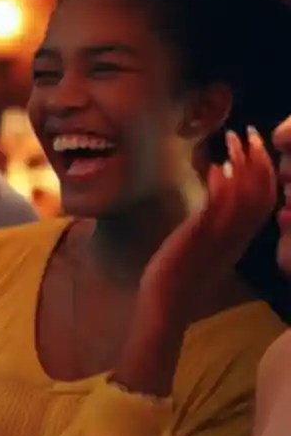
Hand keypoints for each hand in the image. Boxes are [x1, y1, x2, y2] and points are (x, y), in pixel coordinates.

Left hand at [141, 128, 275, 321]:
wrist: (167, 303)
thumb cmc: (181, 274)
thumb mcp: (207, 243)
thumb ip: (216, 218)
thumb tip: (218, 183)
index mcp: (241, 237)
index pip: (267, 199)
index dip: (267, 170)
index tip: (258, 145)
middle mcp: (237, 236)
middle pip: (262, 192)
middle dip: (259, 159)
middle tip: (251, 132)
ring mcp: (220, 236)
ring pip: (244, 196)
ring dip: (240, 164)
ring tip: (233, 139)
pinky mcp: (199, 237)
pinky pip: (217, 209)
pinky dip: (220, 186)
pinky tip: (215, 168)